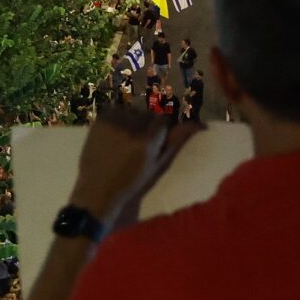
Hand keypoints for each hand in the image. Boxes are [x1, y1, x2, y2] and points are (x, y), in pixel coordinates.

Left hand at [67, 110, 201, 227]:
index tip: (153, 140)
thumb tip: (201, 124)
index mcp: (149, 141)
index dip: (160, 128)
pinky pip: (116, 110)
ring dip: (131, 120)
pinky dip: (117, 119)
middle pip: (148, 114)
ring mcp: (114, 122)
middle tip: (137, 142)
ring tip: (123, 139)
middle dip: (146, 124)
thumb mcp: (158, 164)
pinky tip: (112, 135)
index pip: (163, 118)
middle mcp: (132, 128)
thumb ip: (177, 140)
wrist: (97, 190)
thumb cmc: (131, 181)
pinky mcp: (101, 119)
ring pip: (132, 111)